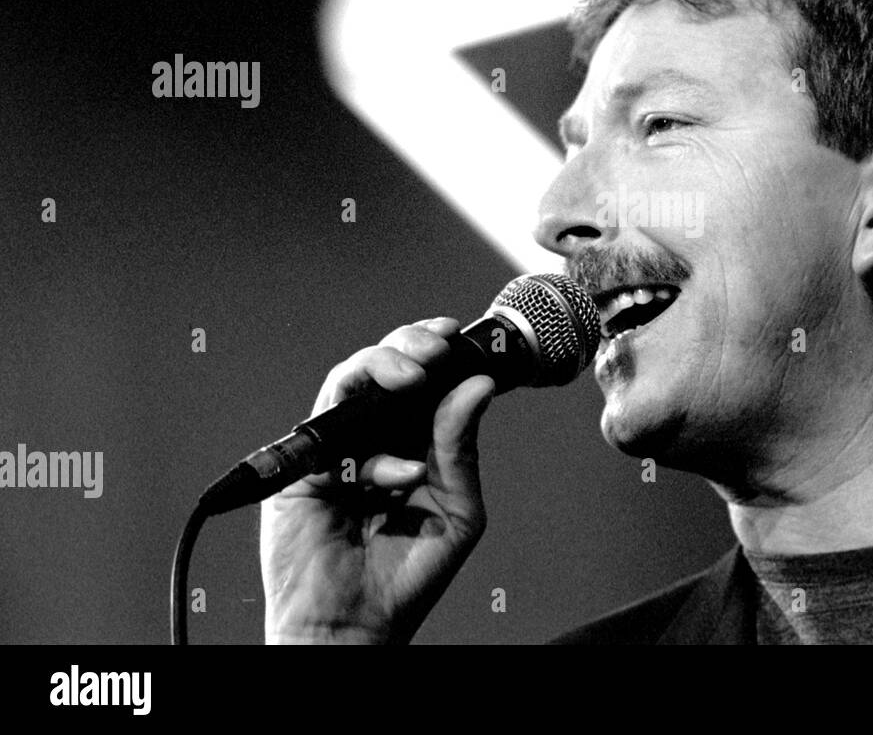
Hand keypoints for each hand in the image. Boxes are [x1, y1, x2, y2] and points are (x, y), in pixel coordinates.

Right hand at [260, 317, 494, 643]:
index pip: (423, 382)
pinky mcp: (305, 470)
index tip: (458, 335)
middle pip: (384, 368)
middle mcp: (373, 439)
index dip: (436, 349)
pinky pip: (329, 428)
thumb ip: (460, 447)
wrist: (356, 628)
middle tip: (437, 346)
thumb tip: (475, 386)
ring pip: (351, 380)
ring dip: (384, 364)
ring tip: (417, 375)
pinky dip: (368, 441)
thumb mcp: (456, 509)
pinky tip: (399, 473)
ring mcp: (337, 450)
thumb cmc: (404, 578)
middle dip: (410, 344)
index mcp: (412, 444)